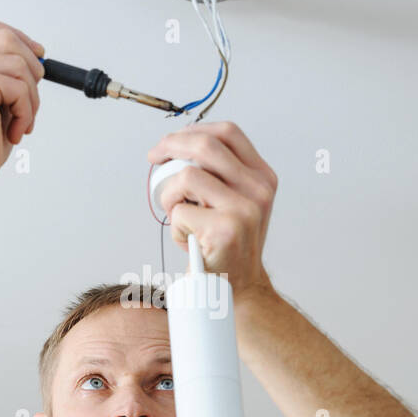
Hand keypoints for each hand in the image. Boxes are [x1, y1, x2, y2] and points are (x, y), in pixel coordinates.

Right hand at [0, 14, 44, 191]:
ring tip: (20, 122)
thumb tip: (37, 53)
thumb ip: (2, 71)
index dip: (17, 38)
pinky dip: (27, 112)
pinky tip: (14, 131)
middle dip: (31, 69)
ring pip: (18, 63)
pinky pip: (19, 87)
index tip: (36, 57)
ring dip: (30, 97)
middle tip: (30, 101)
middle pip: (6, 38)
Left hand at [146, 121, 276, 300]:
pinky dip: (174, 225)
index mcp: (262, 177)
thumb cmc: (228, 242)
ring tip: (178, 214)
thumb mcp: (237, 201)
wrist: (238, 285)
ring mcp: (244, 210)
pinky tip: (187, 239)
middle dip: (171, 146)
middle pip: (206, 146)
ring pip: (187, 177)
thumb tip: (178, 143)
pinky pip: (180, 212)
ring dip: (170, 194)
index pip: (228, 133)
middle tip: (155, 158)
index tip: (170, 141)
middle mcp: (258, 190)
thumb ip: (220, 172)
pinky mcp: (224, 230)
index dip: (194, 130)